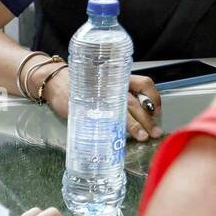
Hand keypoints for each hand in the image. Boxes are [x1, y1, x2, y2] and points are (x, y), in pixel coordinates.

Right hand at [43, 68, 160, 142]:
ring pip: (122, 109)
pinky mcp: (86, 106)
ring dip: (135, 125)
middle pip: (135, 102)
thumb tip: (141, 117)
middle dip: (147, 119)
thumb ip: (121, 98)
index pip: (144, 84)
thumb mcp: (105, 85)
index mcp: (120, 78)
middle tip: (154, 132)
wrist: (57, 82)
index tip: (158, 112)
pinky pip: (102, 118)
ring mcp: (100, 96)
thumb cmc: (84, 84)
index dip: (154, 98)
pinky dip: (111, 128)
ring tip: (142, 136)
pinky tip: (115, 136)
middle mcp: (113, 85)